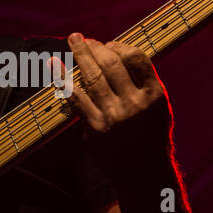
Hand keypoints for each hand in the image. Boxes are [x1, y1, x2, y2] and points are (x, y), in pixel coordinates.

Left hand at [60, 32, 173, 163]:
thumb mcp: (159, 107)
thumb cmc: (151, 136)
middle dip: (94, 46)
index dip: (119, 45)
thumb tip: (119, 54)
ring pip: (93, 76)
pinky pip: (76, 97)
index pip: (136, 57)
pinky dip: (62, 79)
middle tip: (82, 39)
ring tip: (73, 41)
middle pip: (111, 63)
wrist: (145, 173)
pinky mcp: (97, 127)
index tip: (107, 44)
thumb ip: (143, 83)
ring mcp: (116, 115)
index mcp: (155, 93)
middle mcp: (136, 102)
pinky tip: (54, 65)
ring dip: (80, 55)